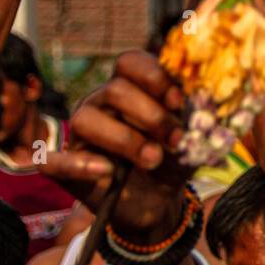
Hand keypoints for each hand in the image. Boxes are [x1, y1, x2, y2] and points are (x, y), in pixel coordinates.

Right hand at [39, 51, 189, 240]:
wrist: (161, 202)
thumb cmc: (173, 161)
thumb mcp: (195, 138)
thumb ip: (200, 117)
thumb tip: (211, 100)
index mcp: (131, 88)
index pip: (130, 62)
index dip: (154, 76)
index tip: (179, 100)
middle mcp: (101, 104)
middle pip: (114, 90)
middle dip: (150, 115)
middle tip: (175, 139)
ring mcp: (80, 134)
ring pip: (85, 118)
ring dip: (125, 139)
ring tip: (153, 159)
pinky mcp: (64, 166)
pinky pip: (52, 160)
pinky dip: (79, 164)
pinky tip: (107, 171)